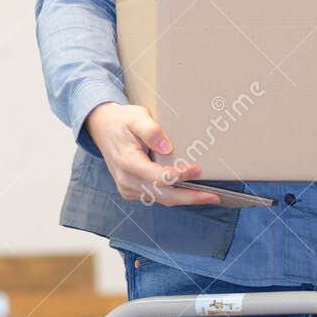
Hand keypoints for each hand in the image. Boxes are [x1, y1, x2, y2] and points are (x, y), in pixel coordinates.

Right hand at [85, 103, 221, 205]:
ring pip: (161, 199)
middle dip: (189, 198)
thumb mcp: (136, 117)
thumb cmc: (122, 122)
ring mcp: (128, 188)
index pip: (157, 176)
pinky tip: (189, 192)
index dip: (178, 175)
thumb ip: (150, 130)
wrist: (103, 129)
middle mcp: (126, 180)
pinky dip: (173, 196)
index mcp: (127, 162)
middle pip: (163, 196)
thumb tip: (167, 147)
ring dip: (185, 198)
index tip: (196, 170)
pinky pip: (156, 197)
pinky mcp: (132, 190)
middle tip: (213, 196)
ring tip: (207, 196)